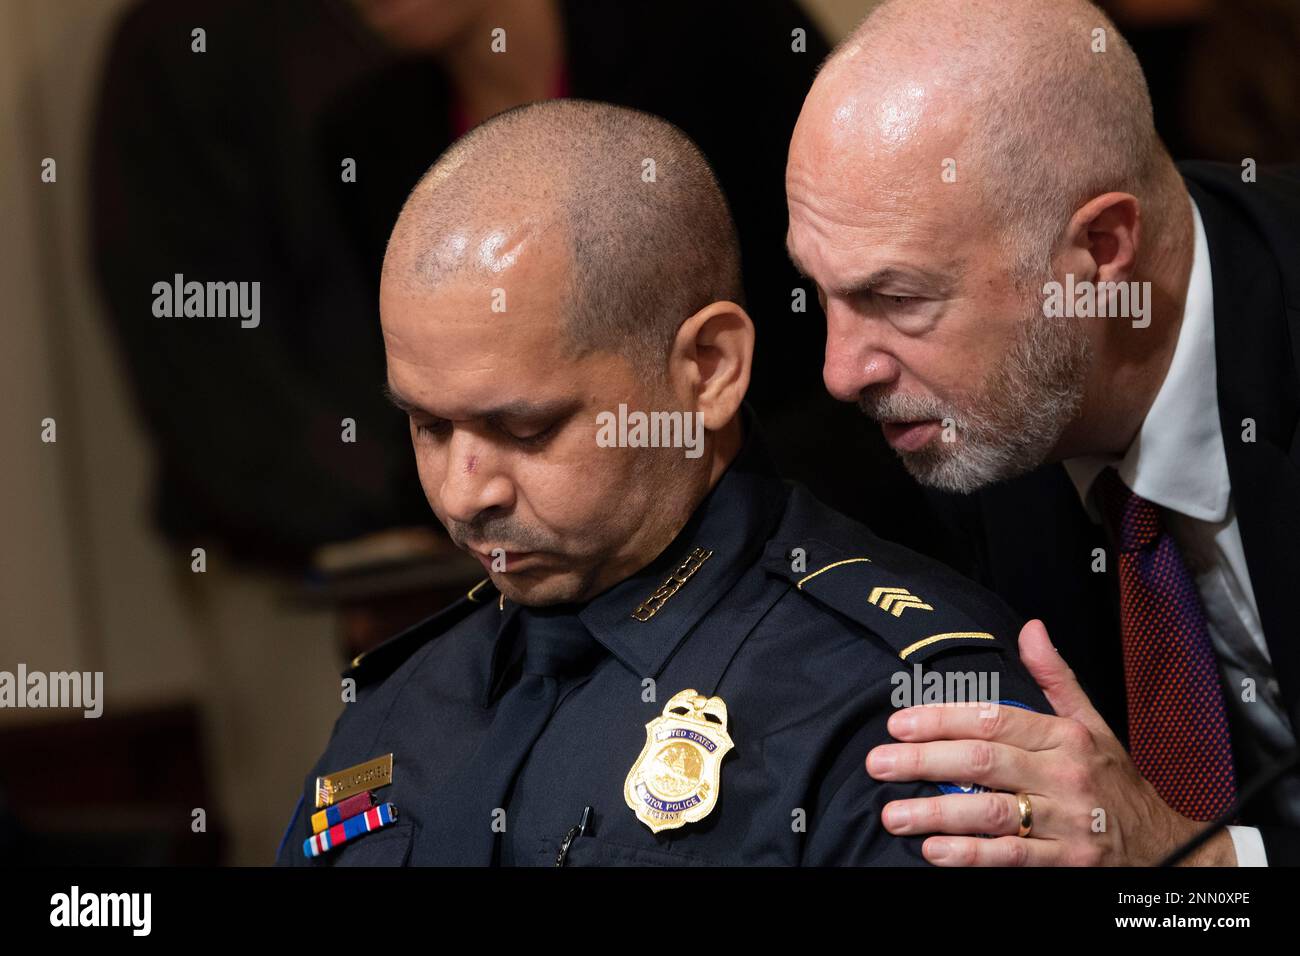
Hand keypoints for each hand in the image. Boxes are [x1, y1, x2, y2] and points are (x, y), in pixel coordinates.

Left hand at [865, 619, 1237, 865]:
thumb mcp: (1091, 724)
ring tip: (895, 814)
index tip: (899, 724)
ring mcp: (1067, 821)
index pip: (994, 720)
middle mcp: (1065, 774)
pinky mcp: (1068, 863)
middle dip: (924, 761)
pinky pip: (1012, 856)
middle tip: (879, 763)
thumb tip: (1030, 628)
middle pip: (984, 762)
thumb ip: (1054, 677)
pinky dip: (971, 854)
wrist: (1166, 844)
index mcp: (1065, 736)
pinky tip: (936, 849)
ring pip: (992, 811)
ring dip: (937, 812)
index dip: (942, 720)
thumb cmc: (1114, 780)